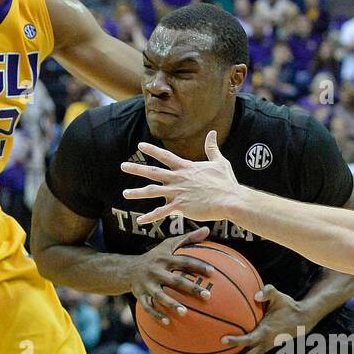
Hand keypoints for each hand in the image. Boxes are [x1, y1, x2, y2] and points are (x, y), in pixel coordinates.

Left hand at [122, 130, 243, 224]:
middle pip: (153, 172)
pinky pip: (162, 213)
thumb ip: (212, 148)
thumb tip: (213, 132)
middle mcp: (178, 179)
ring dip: (137, 193)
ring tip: (125, 193)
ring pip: (153, 191)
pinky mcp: (181, 207)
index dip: (152, 150)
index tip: (140, 146)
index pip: (165, 156)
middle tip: (123, 166)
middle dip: (136, 168)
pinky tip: (140, 221)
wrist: (230, 200)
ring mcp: (178, 193)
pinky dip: (150, 218)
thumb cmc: (226, 182)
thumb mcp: (219, 162)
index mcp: (186, 167)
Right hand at [128, 225, 212, 324]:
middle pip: (175, 280)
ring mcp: (147, 284)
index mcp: (164, 259)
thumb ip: (188, 238)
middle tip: (207, 296)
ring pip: (160, 296)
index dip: (198, 266)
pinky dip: (157, 315)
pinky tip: (168, 322)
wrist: (127, 269)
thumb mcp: (168, 245)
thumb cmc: (155, 257)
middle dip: (191, 288)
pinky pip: (149, 307)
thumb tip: (207, 230)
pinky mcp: (140, 296)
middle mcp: (156, 271)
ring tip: (185, 313)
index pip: (184, 261)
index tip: (212, 272)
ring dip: (172, 304)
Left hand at [203, 283, 298, 353]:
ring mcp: (261, 351)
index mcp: (264, 333)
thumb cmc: (287, 306)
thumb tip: (257, 294)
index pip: (248, 340)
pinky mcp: (260, 352)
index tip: (222, 340)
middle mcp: (262, 346)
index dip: (236, 341)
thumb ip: (268, 292)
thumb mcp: (280, 296)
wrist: (302, 321)